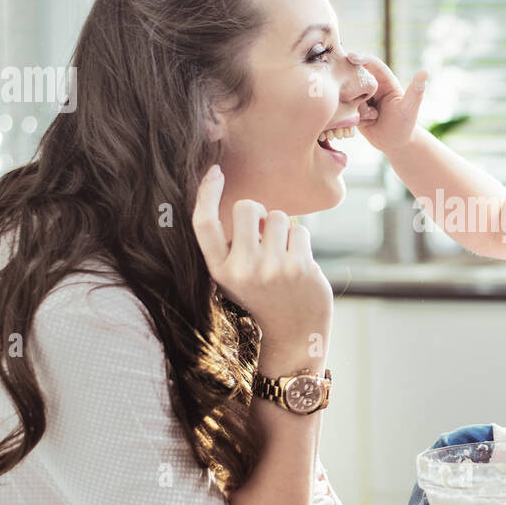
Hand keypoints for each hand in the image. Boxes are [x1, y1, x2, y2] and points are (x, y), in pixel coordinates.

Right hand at [191, 165, 331, 365]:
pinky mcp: (298, 267)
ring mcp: (271, 269)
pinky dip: (301, 241)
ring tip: (283, 256)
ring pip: (278, 216)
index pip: (204, 223)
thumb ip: (232, 245)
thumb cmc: (265, 296)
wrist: (295, 333)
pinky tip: (299, 264)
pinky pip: (300, 230)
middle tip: (265, 235)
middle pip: (247, 206)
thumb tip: (247, 203)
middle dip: (259, 212)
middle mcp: (242, 269)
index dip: (206, 193)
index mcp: (220, 270)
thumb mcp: (236, 276)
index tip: (216, 172)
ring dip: (283, 230)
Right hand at [346, 52, 426, 153]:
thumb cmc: (406, 124)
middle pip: (354, 74)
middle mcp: (372, 86)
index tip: (351, 57)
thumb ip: (415, 91)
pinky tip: (368, 124)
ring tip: (373, 118)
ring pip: (347, 92)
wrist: (395, 143)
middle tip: (358, 96)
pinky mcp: (353, 108)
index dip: (362, 58)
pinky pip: (344, 107)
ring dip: (355, 105)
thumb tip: (424, 72)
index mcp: (385, 80)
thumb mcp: (409, 108)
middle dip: (350, 80)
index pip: (372, 63)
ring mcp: (361, 97)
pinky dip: (351, 115)